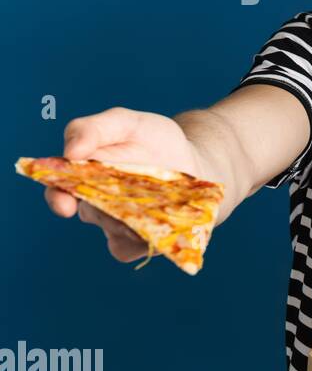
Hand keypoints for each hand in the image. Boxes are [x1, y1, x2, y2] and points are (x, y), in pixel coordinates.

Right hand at [45, 107, 204, 263]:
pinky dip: (142, 237)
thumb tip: (70, 152)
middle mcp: (94, 204)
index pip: (58, 191)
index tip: (65, 202)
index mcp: (82, 176)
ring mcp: (116, 225)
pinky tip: (161, 222)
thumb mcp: (126, 123)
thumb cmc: (153, 141)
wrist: (194, 164)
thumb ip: (93, 129)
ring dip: (130, 218)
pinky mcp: (138, 241)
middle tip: (123, 200)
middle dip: (103, 209)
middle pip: (89, 213)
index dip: (58, 198)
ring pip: (113, 230)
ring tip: (155, 202)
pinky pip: (131, 247)